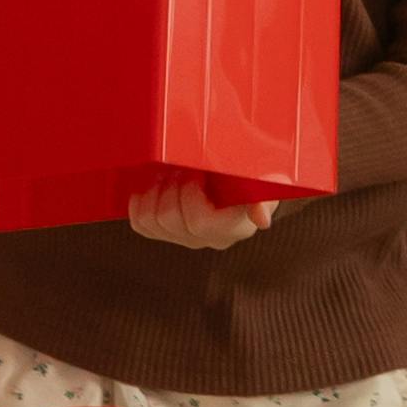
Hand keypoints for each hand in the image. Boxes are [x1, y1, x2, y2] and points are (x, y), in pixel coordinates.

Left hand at [126, 177, 275, 252]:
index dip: (190, 196)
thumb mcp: (265, 179)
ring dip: (155, 191)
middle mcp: (207, 239)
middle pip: (170, 219)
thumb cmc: (253, 174)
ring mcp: (184, 238)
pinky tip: (154, 185)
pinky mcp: (165, 233)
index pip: (199, 222)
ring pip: (152, 221)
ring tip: (168, 172)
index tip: (198, 173)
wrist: (239, 174)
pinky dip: (141, 201)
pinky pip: (141, 224)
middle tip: (180, 166)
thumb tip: (262, 220)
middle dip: (171, 187)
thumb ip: (266, 193)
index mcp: (232, 227)